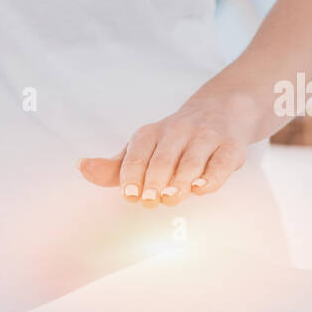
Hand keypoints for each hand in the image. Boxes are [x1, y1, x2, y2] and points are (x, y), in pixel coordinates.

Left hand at [76, 94, 258, 206]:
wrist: (223, 110)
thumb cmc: (172, 142)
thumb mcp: (141, 149)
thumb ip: (113, 167)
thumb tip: (81, 167)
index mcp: (150, 134)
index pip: (137, 154)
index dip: (132, 175)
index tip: (129, 195)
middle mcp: (177, 131)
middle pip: (163, 158)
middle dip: (154, 180)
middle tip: (149, 201)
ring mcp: (206, 137)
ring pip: (191, 160)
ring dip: (180, 181)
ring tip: (172, 198)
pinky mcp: (230, 147)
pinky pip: (221, 163)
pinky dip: (211, 177)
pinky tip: (201, 189)